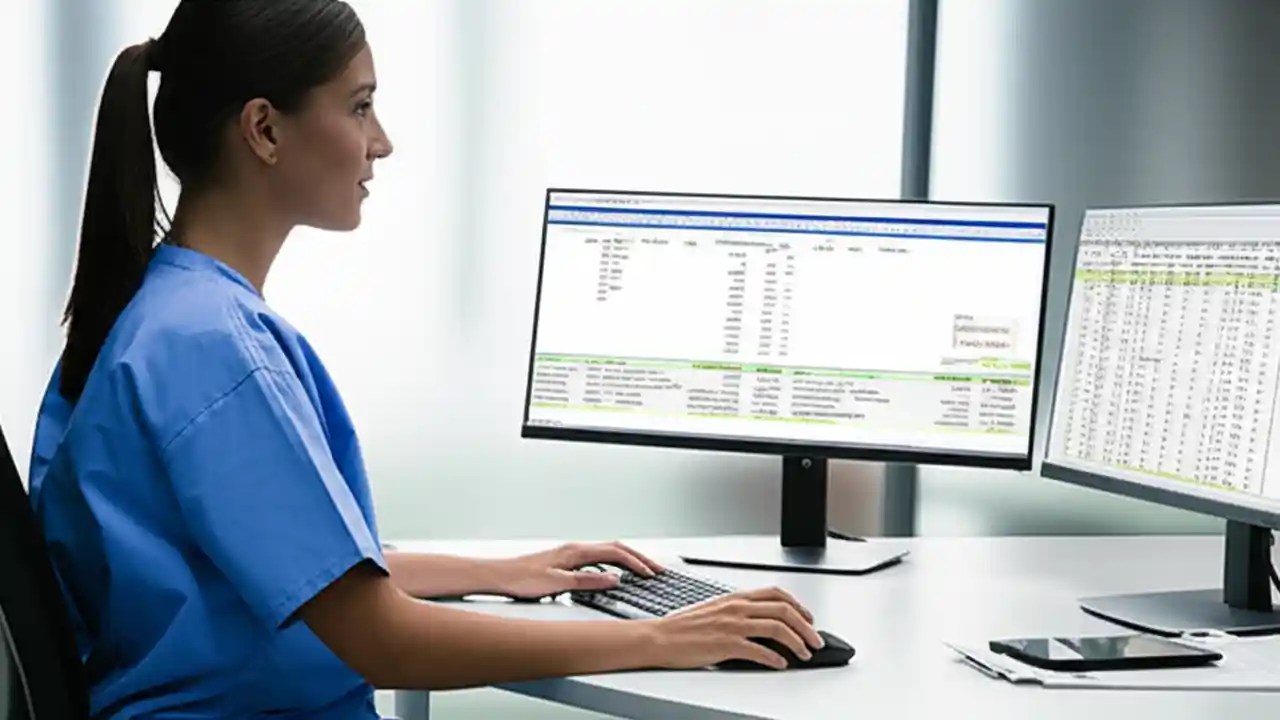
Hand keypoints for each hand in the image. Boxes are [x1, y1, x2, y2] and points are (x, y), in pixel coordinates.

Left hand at [498, 541, 663, 599]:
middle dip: (639, 558)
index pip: (616, 553)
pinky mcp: (567, 560)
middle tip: (657, 568)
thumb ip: (588, 581)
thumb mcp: (558, 584)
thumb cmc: (522, 579)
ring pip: (608, 551)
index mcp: (577, 551)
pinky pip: (598, 557)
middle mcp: (576, 548)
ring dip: (628, 559)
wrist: (499, 575)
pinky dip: (614, 562)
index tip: (651, 574)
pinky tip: (615, 572)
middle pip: (616, 548)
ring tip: (644, 569)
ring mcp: (571, 553)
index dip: (636, 563)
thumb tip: (615, 579)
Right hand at [648, 587, 822, 669]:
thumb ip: (738, 612)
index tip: (808, 618)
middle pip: (783, 610)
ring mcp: (732, 625)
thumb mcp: (714, 610)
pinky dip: (775, 658)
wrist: (660, 637)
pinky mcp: (726, 644)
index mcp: (735, 598)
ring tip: (805, 653)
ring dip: (797, 642)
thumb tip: (759, 621)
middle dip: (806, 626)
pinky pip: (759, 650)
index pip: (776, 593)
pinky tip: (781, 664)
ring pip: (777, 628)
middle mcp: (736, 607)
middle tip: (815, 640)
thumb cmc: (682, 627)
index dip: (798, 605)